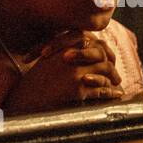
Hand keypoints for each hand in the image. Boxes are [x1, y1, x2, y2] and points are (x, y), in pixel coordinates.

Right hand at [2, 31, 123, 113]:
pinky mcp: (77, 88)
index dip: (104, 51)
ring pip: (105, 71)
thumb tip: (87, 43)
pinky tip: (116, 94)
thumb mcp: (49, 60)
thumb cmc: (35, 82)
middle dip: (111, 64)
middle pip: (102, 55)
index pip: (93, 43)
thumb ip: (67, 50)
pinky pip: (101, 89)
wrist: (25, 100)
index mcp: (65, 47)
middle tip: (116, 74)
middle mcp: (72, 56)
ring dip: (113, 78)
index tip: (108, 60)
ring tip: (117, 84)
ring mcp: (75, 71)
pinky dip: (110, 92)